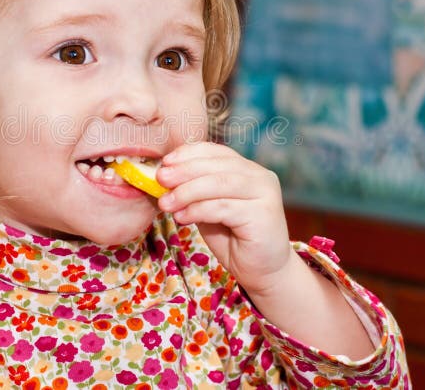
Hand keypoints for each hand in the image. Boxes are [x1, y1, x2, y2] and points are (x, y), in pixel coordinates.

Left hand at [156, 141, 292, 296]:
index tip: (165, 163)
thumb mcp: (208, 209)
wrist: (262, 271)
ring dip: (187, 192)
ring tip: (165, 203)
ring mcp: (265, 194)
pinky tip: (181, 217)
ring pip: (218, 184)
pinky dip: (197, 210)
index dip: (188, 154)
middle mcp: (260, 177)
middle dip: (183, 171)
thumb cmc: (233, 239)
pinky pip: (223, 207)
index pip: (215, 151)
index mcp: (247, 169)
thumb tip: (164, 177)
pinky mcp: (264, 214)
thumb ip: (194, 192)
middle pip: (216, 165)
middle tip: (160, 179)